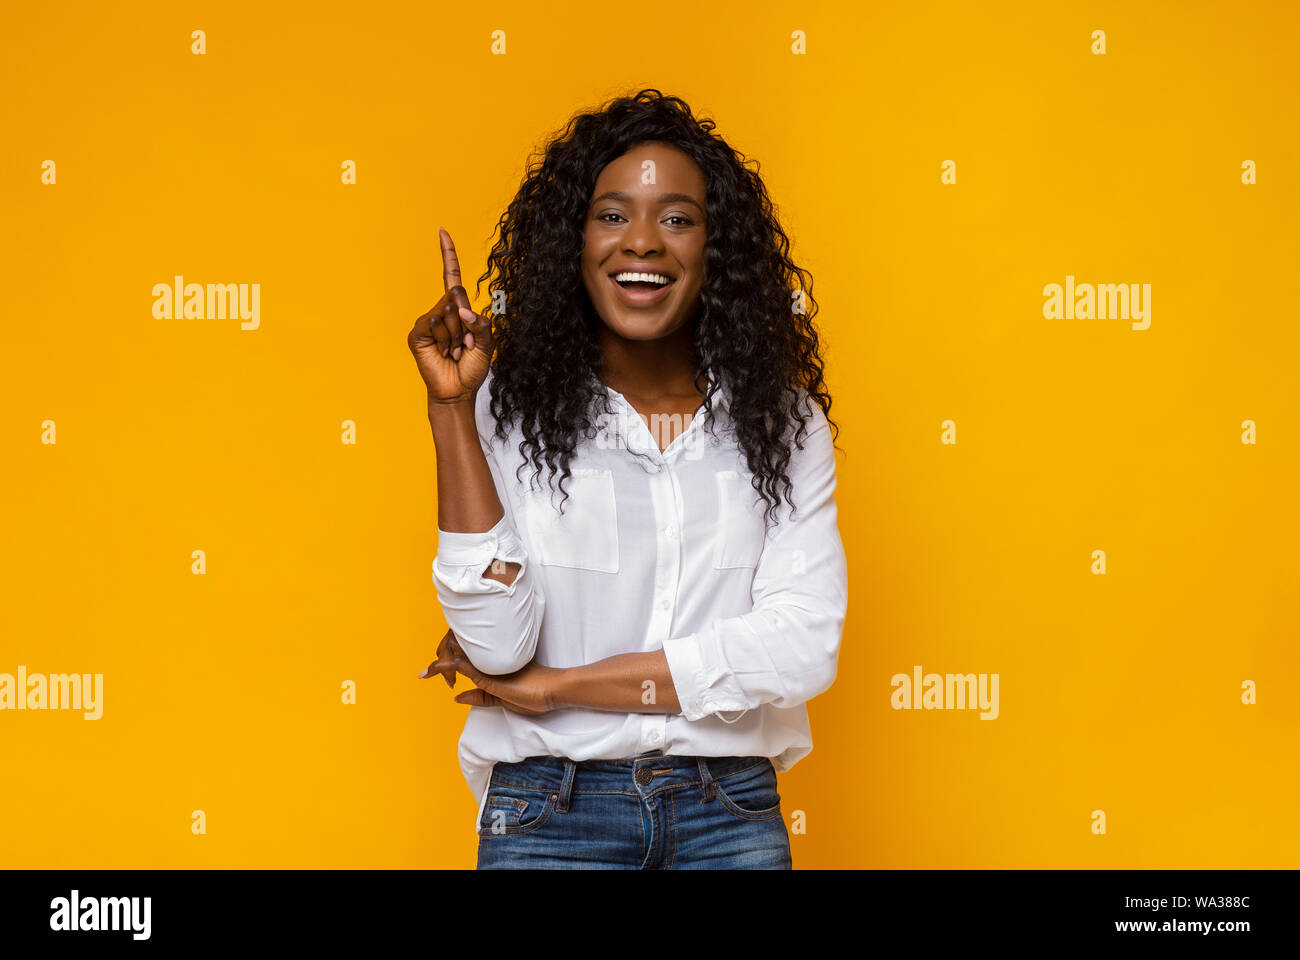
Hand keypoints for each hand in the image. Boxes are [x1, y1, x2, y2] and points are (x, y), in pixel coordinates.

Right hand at [407, 227, 495, 403]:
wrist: (458, 390)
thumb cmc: (472, 368)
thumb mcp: (488, 343)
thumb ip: (482, 323)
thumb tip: (461, 309)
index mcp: (457, 310)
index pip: (452, 277)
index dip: (448, 254)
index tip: (442, 231)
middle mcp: (440, 311)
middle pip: (456, 296)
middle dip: (467, 322)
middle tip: (466, 345)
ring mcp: (427, 322)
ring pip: (447, 312)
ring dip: (458, 335)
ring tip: (455, 351)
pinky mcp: (417, 334)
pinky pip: (433, 323)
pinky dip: (445, 339)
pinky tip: (444, 352)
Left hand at [418, 628, 564, 715]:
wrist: (553, 689)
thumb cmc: (534, 693)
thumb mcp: (500, 700)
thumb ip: (480, 697)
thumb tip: (456, 698)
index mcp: (490, 663)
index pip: (463, 654)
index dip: (447, 659)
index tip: (432, 671)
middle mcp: (488, 658)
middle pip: (457, 647)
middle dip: (439, 657)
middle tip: (427, 673)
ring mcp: (490, 661)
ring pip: (457, 651)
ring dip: (440, 661)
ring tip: (427, 672)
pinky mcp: (491, 670)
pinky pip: (462, 664)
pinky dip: (445, 666)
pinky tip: (435, 669)